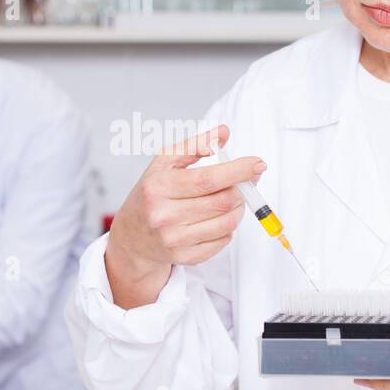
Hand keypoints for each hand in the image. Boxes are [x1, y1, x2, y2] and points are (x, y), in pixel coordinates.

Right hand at [105, 124, 264, 308]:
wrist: (131, 236)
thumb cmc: (151, 194)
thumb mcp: (164, 163)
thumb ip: (194, 145)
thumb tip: (222, 132)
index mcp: (158, 187)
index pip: (207, 179)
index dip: (238, 171)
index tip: (257, 164)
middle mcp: (164, 215)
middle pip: (222, 202)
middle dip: (241, 190)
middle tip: (245, 182)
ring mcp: (174, 240)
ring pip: (227, 223)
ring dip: (238, 209)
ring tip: (230, 199)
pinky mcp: (184, 257)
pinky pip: (222, 242)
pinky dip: (227, 228)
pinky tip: (216, 219)